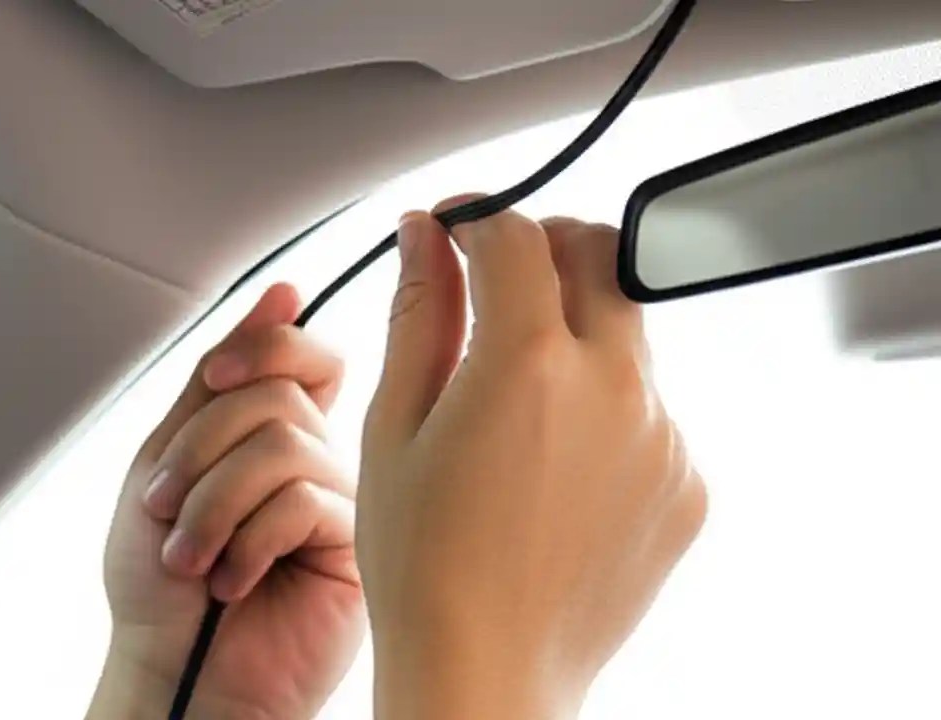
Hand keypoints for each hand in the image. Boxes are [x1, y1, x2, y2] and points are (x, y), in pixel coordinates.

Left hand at [89, 283, 364, 719]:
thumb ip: (219, 383)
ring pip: (283, 445)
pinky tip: (235, 579)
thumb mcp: (169, 460)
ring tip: (192, 556)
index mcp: (277, 435)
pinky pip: (304, 501)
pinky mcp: (355, 552)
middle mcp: (317, 463)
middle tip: (166, 508)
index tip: (217, 372)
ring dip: (211, 503)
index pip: (306, 355)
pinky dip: (245, 540)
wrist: (171, 671)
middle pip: (277, 395)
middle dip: (199, 450)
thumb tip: (283, 291)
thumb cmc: (161, 584)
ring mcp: (340, 506)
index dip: (266, 343)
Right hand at [358, 200, 706, 719]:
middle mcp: (614, 389)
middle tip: (496, 282)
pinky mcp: (687, 482)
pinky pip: (651, 406)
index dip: (479, 216)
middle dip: (544, 248)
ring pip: (628, 331)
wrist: (488, 671)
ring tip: (519, 400)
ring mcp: (663, 438)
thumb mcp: (393, 428)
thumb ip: (420, 315)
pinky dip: (606, 404)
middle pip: (598, 255)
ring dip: (577, 330)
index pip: (518, 234)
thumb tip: (426, 237)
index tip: (457, 229)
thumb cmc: (424, 566)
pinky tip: (553, 462)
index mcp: (528, 366)